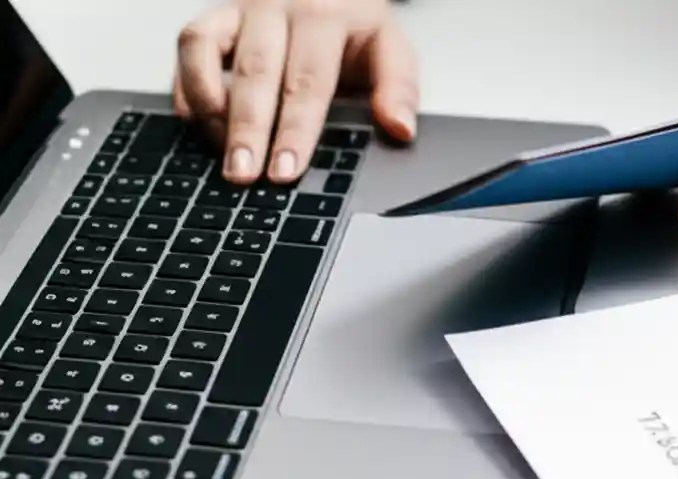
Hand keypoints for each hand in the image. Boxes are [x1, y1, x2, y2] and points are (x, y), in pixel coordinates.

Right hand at [174, 0, 417, 184]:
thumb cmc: (356, 30)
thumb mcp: (390, 50)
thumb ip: (398, 88)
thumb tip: (401, 129)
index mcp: (327, 18)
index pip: (309, 80)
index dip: (296, 128)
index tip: (286, 169)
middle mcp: (279, 8)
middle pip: (257, 70)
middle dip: (249, 128)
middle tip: (243, 174)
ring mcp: (243, 10)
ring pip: (208, 49)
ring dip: (210, 105)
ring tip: (219, 152)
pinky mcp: (215, 16)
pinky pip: (188, 43)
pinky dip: (187, 84)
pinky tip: (197, 120)